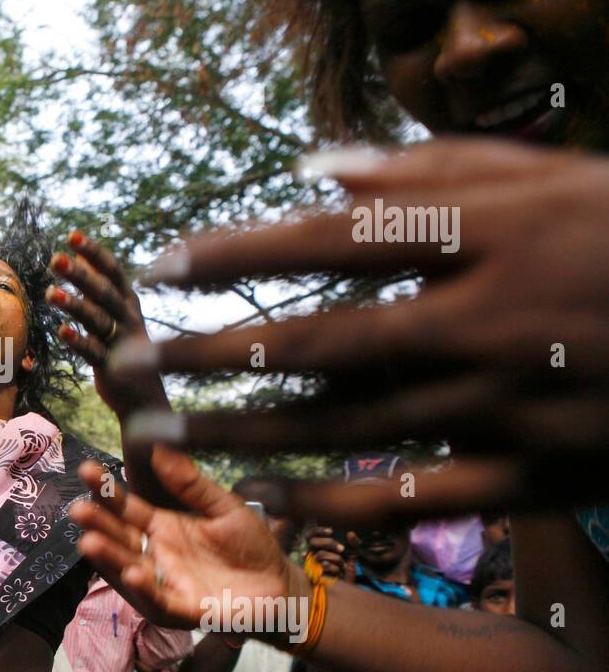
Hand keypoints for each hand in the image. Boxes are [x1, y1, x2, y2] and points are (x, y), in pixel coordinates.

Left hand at [49, 229, 163, 415]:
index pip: (112, 271)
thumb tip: (80, 255)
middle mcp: (129, 318)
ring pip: (97, 319)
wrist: (145, 398)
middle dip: (80, 274)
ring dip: (74, 305)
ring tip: (50, 292)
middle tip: (55, 258)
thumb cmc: (125, 348)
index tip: (72, 235)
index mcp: (128, 301)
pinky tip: (62, 331)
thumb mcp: (115, 313)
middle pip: (103, 291)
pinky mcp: (114, 367)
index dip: (93, 253)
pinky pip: (94, 352)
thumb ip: (99, 286)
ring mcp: (123, 342)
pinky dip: (79, 341)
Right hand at [69, 444, 303, 635]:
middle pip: (120, 540)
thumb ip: (191, 483)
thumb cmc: (250, 545)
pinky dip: (146, 590)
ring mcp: (168, 583)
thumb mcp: (223, 506)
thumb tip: (160, 448)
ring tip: (89, 543)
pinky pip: (161, 601)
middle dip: (98, 526)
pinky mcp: (186, 609)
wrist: (280, 584)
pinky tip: (135, 574)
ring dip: (110, 559)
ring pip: (131, 571)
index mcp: (163, 527)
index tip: (87, 470)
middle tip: (78, 509)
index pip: (126, 508)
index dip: (106, 491)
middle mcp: (157, 555)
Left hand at [113, 139, 608, 521]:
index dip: (236, 253)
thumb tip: (315, 171)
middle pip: (318, 343)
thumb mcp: (541, 176)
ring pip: (349, 428)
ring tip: (167, 439)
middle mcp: (483, 323)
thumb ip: (427, 172)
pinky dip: (334, 500)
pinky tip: (264, 499)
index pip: (329, 243)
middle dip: (212, 355)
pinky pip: (414, 496)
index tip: (161, 264)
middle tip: (130, 367)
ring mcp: (506, 406)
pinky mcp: (531, 472)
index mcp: (485, 239)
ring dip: (246, 434)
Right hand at [303, 525, 353, 582]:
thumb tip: (350, 534)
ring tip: (343, 564)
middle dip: (329, 543)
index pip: (310, 534)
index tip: (331, 531)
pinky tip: (339, 572)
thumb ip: (354, 542)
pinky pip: (324, 567)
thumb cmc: (348, 564)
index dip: (318, 531)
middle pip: (313, 542)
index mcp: (319, 545)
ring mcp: (313, 564)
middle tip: (342, 549)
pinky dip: (335, 568)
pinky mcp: (315, 574)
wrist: (348, 583)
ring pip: (319, 554)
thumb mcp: (354, 552)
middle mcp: (313, 553)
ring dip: (336, 558)